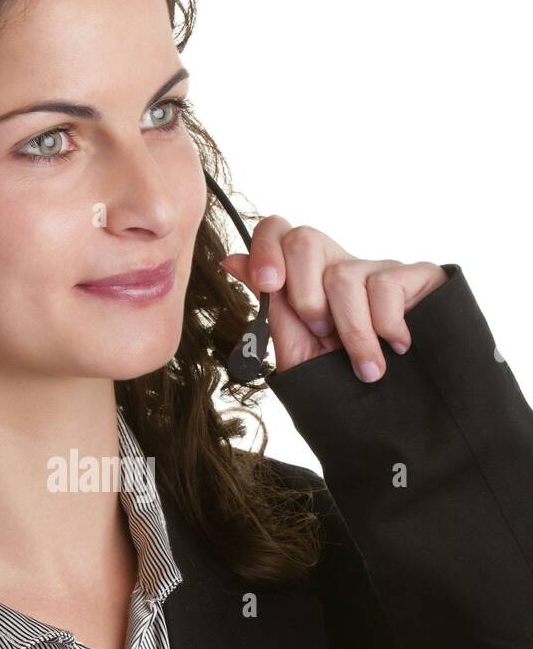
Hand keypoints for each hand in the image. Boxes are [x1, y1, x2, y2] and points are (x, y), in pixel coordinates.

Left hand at [219, 216, 448, 381]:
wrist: (396, 416)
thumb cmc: (346, 383)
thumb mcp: (299, 350)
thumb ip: (271, 306)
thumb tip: (231, 259)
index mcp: (308, 280)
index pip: (278, 231)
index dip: (266, 248)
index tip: (267, 284)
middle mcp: (342, 266)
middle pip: (305, 240)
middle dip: (304, 297)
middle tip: (320, 333)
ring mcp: (379, 269)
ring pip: (343, 276)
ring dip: (351, 333)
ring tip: (366, 366)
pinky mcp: (418, 276)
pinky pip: (386, 285)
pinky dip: (386, 326)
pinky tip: (398, 346)